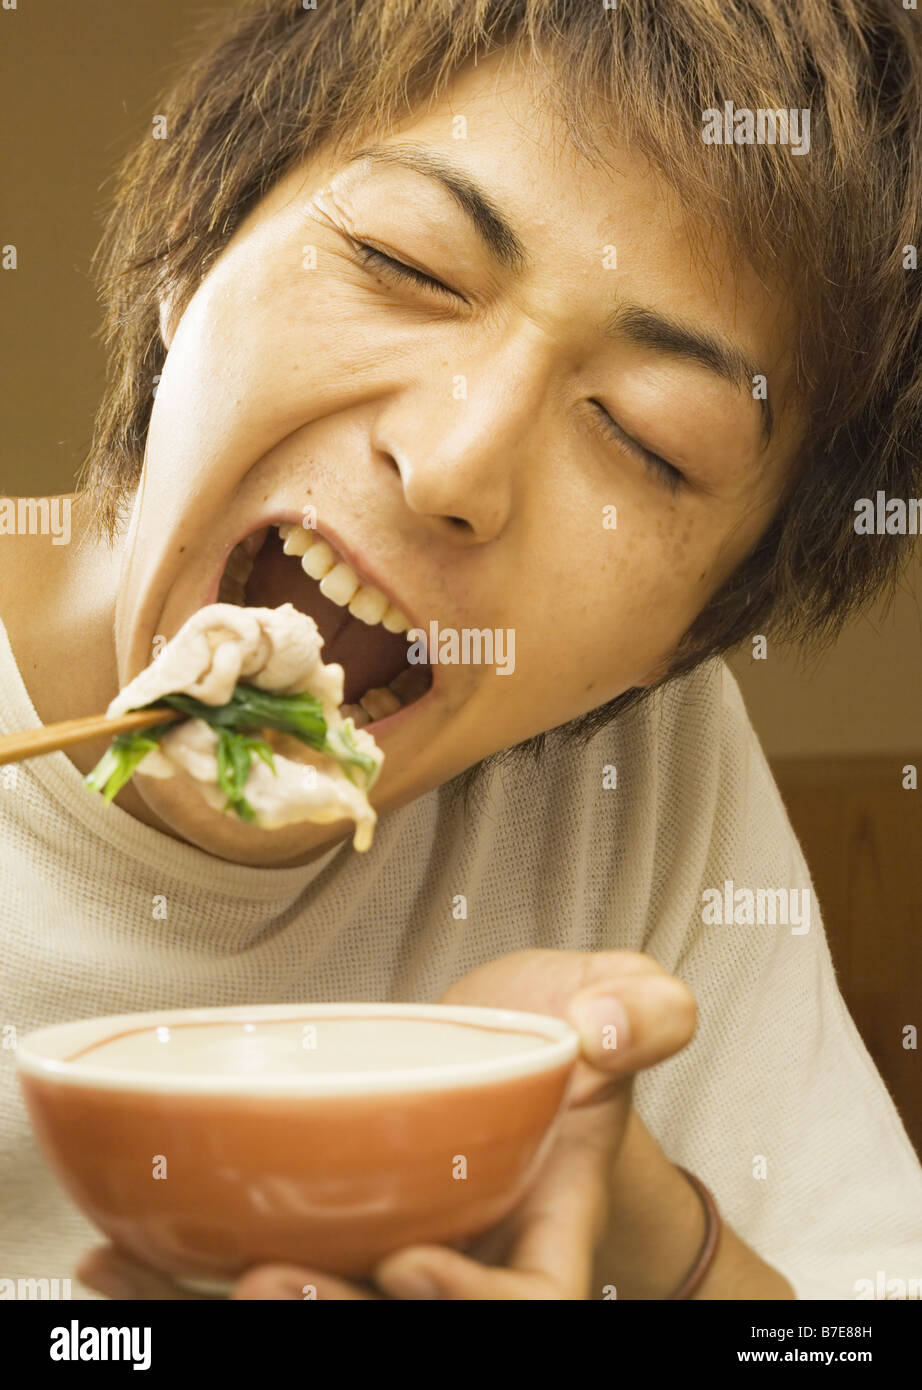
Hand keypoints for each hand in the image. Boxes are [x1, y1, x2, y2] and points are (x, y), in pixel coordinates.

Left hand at [78, 950, 695, 1299]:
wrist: (529, 1035)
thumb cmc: (581, 1028)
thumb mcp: (628, 1002)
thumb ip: (642, 1012)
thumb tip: (602, 1033)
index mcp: (548, 1228)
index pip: (528, 1304)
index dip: (475, 1307)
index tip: (414, 1261)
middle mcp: (467, 1257)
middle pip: (404, 1326)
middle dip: (337, 1317)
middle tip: (263, 1280)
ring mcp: (393, 1244)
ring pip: (323, 1308)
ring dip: (230, 1309)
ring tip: (144, 1277)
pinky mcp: (332, 1224)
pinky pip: (262, 1265)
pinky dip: (181, 1275)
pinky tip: (112, 1252)